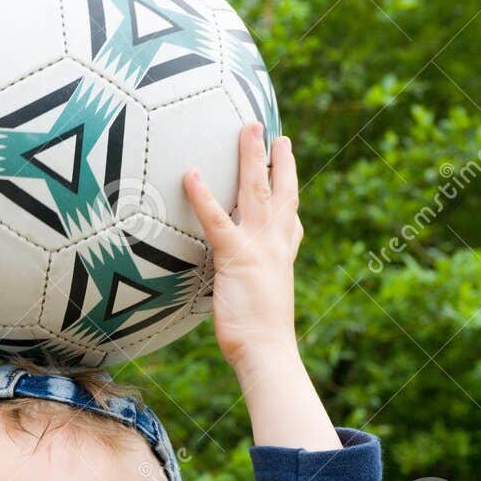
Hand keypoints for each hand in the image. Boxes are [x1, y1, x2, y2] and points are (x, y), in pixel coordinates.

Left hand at [182, 122, 303, 372]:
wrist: (267, 352)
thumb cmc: (260, 338)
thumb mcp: (260, 302)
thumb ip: (251, 285)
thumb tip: (235, 287)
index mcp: (281, 256)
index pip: (290, 219)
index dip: (289, 191)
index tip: (288, 169)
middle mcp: (275, 244)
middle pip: (280, 191)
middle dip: (277, 159)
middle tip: (274, 132)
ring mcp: (258, 246)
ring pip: (256, 190)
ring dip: (252, 156)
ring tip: (248, 127)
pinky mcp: (236, 256)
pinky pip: (216, 219)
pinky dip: (203, 195)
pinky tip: (190, 174)